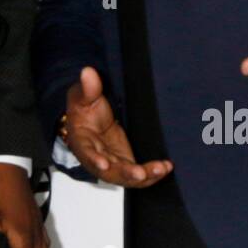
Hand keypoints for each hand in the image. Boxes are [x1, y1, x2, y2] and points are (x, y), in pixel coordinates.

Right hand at [63, 66, 171, 187]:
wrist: (90, 120)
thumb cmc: (83, 111)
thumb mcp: (82, 97)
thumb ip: (88, 88)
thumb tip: (88, 71)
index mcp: (82, 142)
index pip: (87, 153)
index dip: (95, 160)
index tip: (103, 164)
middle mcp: (97, 158)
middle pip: (111, 172)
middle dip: (126, 173)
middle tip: (139, 173)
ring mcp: (113, 163)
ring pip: (128, 176)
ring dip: (145, 176)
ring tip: (161, 168)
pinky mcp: (126, 163)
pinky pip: (140, 174)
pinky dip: (152, 173)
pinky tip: (166, 167)